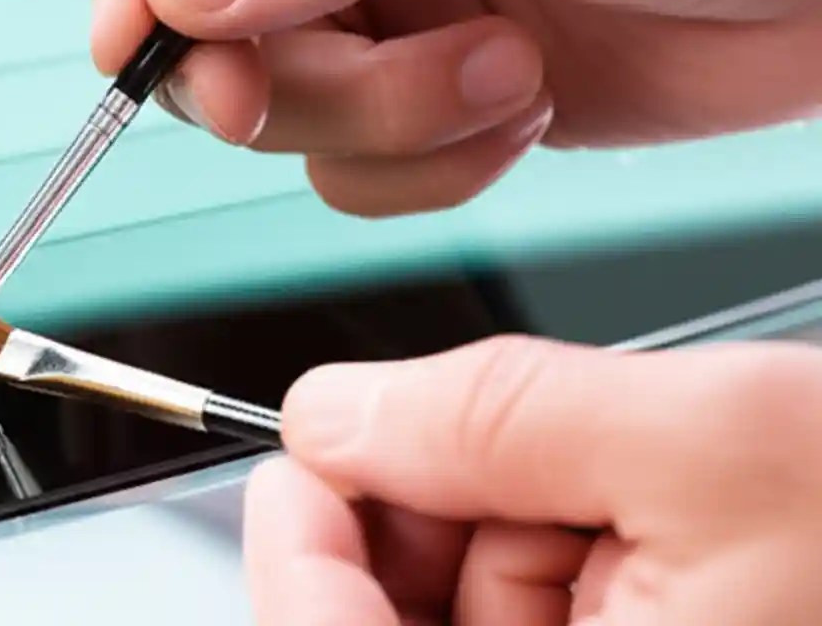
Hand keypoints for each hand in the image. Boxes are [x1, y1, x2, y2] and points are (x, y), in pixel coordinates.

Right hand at [90, 0, 821, 215]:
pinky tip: (515, 109)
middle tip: (361, 62)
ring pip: (285, 117)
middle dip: (289, 74)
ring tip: (502, 67)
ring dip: (386, 121)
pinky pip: (360, 173)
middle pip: (210, 30)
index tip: (140, 44)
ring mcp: (385, 15)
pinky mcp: (430, 99)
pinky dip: (428, 170)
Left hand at [245, 336, 821, 624]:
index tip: (304, 453)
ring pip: (462, 621)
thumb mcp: (717, 440)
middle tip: (467, 437)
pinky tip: (607, 515)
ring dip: (492, 530)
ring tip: (600, 479)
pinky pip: (540, 620)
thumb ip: (499, 414)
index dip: (301, 547)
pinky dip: (542, 555)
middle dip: (416, 524)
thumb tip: (340, 412)